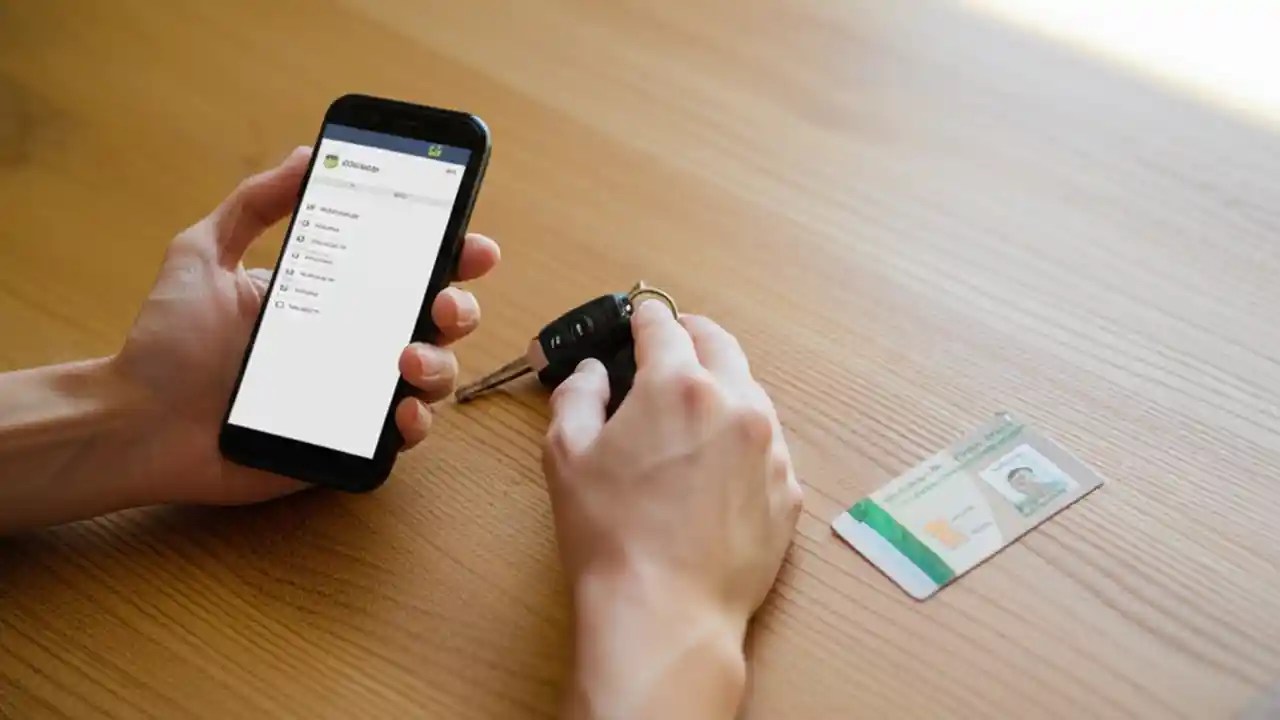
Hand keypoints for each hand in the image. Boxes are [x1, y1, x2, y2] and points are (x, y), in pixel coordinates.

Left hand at [114, 147, 498, 505]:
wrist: (136, 423)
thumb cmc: (167, 344)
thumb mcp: (203, 255)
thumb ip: (253, 204)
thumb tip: (307, 155)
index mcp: (332, 295)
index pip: (407, 271)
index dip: (451, 257)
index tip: (472, 246)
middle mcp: (353, 342)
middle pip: (438, 323)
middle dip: (461, 308)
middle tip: (444, 304)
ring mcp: (356, 395)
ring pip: (434, 376)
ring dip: (441, 364)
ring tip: (407, 360)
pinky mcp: (348, 444)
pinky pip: (404, 434)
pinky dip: (417, 423)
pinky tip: (402, 412)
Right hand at [543, 301, 801, 717]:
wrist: (665, 615)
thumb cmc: (610, 536)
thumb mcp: (567, 455)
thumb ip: (577, 396)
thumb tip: (592, 374)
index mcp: (680, 385)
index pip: (663, 324)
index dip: (643, 317)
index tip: (636, 319)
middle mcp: (737, 404)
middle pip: (720, 344)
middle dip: (691, 337)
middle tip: (669, 347)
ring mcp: (771, 449)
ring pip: (750, 393)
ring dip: (721, 389)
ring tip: (690, 415)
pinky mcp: (789, 492)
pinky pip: (766, 445)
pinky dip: (742, 440)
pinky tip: (714, 469)